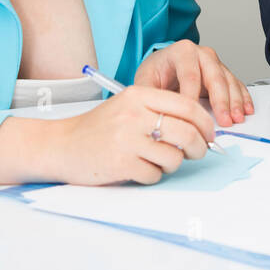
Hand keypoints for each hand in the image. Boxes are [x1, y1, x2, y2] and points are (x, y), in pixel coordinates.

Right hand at [50, 85, 214, 184]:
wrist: (60, 145)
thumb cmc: (98, 128)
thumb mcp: (128, 106)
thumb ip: (160, 111)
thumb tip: (200, 129)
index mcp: (138, 94)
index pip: (187, 106)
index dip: (205, 123)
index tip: (209, 134)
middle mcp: (134, 114)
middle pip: (187, 132)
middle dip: (200, 147)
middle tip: (198, 152)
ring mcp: (126, 139)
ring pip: (174, 157)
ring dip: (173, 164)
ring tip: (159, 161)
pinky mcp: (121, 164)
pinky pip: (155, 174)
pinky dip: (153, 175)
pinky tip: (140, 169)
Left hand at [133, 40, 254, 126]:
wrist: (164, 66)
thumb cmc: (157, 72)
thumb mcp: (145, 80)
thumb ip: (149, 94)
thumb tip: (154, 113)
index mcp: (182, 51)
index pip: (190, 74)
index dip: (192, 96)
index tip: (192, 116)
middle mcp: (202, 54)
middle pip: (215, 76)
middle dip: (221, 100)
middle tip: (223, 121)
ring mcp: (215, 63)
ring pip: (229, 81)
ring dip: (235, 101)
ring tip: (236, 119)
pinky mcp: (224, 73)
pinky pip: (237, 84)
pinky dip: (243, 98)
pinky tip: (246, 110)